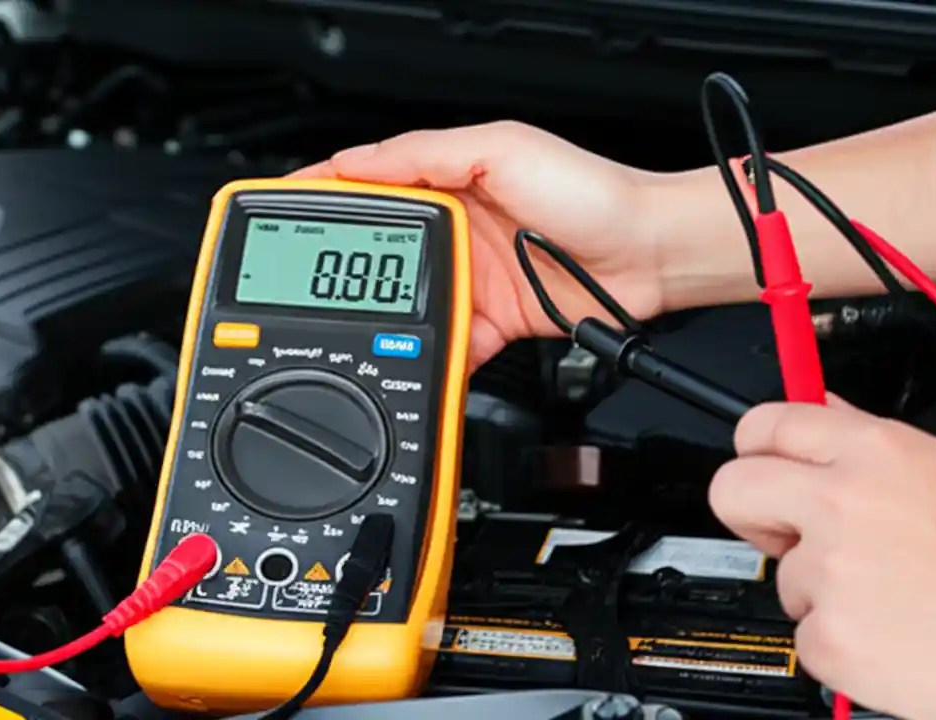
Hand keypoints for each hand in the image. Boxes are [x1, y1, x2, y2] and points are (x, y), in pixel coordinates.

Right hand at [290, 121, 662, 368]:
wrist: (651, 255)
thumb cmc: (592, 193)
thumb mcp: (502, 149)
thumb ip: (427, 155)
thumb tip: (357, 163)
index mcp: (448, 184)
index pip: (370, 191)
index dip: (324, 202)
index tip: (284, 214)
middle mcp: (455, 233)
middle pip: (378, 257)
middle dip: (343, 275)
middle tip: (309, 289)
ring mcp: (472, 281)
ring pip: (408, 308)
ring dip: (386, 322)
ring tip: (357, 332)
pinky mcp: (494, 323)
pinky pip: (450, 346)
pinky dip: (430, 359)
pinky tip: (413, 364)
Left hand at [710, 398, 935, 719]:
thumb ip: (878, 447)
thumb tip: (830, 412)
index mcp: (879, 452)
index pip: (768, 423)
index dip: (756, 448)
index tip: (760, 464)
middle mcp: (843, 502)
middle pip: (732, 488)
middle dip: (751, 514)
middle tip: (790, 537)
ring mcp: (831, 571)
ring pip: (783, 575)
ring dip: (823, 592)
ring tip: (895, 600)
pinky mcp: (830, 637)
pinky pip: (806, 637)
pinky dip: (843, 648)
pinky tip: (898, 640)